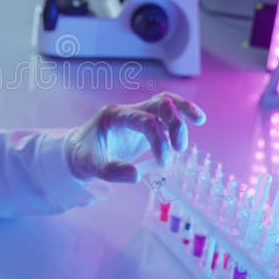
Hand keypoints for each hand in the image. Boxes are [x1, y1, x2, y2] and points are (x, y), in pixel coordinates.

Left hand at [66, 92, 205, 182]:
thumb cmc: (83, 157)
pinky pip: (166, 119)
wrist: (78, 153)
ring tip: (200, 120)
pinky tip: (193, 125)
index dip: (158, 140)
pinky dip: (179, 121)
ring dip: (183, 111)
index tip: (163, 163)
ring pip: (166, 103)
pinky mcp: (146, 127)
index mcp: (115, 116)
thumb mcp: (91, 167)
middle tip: (180, 147)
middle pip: (159, 102)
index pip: (144, 120)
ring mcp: (138, 117)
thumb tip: (135, 176)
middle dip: (175, 120)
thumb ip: (111, 171)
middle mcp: (129, 112)